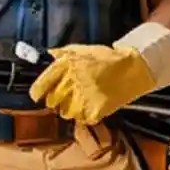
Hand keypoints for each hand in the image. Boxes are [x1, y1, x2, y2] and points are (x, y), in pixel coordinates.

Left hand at [29, 43, 156, 124]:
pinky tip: (90, 106)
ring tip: (79, 102)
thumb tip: (48, 55)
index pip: (41, 85)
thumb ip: (62, 54)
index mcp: (66, 66)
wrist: (132, 67)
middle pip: (52, 101)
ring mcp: (83, 97)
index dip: (37, 93)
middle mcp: (72, 82)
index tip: (38, 96)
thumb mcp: (81, 50)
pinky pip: (81, 119)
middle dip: (57, 100)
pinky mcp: (95, 110)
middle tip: (66, 97)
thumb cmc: (106, 57)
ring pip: (65, 113)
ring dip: (70, 109)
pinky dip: (84, 115)